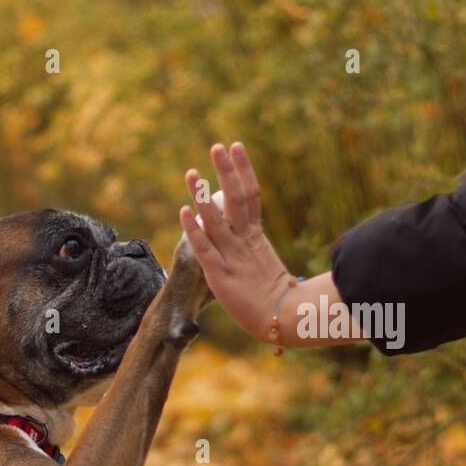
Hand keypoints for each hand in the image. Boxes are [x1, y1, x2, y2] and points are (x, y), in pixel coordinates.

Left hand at [178, 142, 292, 343]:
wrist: (281, 318)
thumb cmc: (275, 297)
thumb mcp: (262, 265)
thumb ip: (251, 248)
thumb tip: (245, 235)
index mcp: (256, 236)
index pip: (251, 195)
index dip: (242, 170)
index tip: (235, 146)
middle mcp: (244, 241)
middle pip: (237, 199)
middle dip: (226, 171)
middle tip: (216, 146)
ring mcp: (232, 256)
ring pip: (217, 220)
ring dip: (202, 196)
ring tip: (191, 174)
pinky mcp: (220, 275)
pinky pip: (205, 248)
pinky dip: (193, 229)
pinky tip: (184, 211)